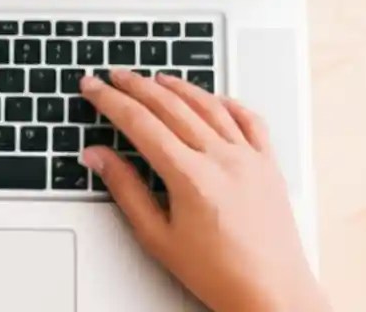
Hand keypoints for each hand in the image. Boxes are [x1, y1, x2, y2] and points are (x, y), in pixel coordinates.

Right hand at [78, 70, 328, 311]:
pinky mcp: (268, 165)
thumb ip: (125, 189)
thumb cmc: (219, 275)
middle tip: (115, 76)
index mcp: (191, 177)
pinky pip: (250, 120)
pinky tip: (213, 98)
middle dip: (136, 86)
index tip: (94, 88)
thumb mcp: (158, 237)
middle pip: (170, 106)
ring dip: (177, 87)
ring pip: (208, 105)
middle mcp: (222, 159)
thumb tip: (98, 156)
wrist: (271, 294)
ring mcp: (249, 158)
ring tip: (155, 78)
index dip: (111, 101)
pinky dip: (227, 103)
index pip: (140, 123)